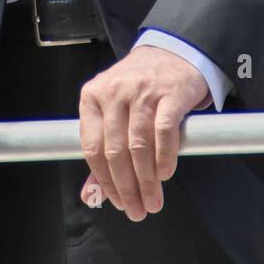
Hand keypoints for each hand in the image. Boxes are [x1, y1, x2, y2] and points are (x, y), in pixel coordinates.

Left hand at [78, 46, 211, 220]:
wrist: (173, 53)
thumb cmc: (139, 89)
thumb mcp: (113, 112)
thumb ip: (102, 152)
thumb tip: (90, 196)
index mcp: (93, 97)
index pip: (92, 148)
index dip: (104, 181)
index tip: (117, 202)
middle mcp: (114, 92)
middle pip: (116, 151)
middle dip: (127, 188)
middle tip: (137, 210)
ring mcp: (142, 91)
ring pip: (139, 145)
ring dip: (147, 181)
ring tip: (153, 201)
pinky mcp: (169, 93)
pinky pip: (164, 132)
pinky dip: (164, 158)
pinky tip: (165, 174)